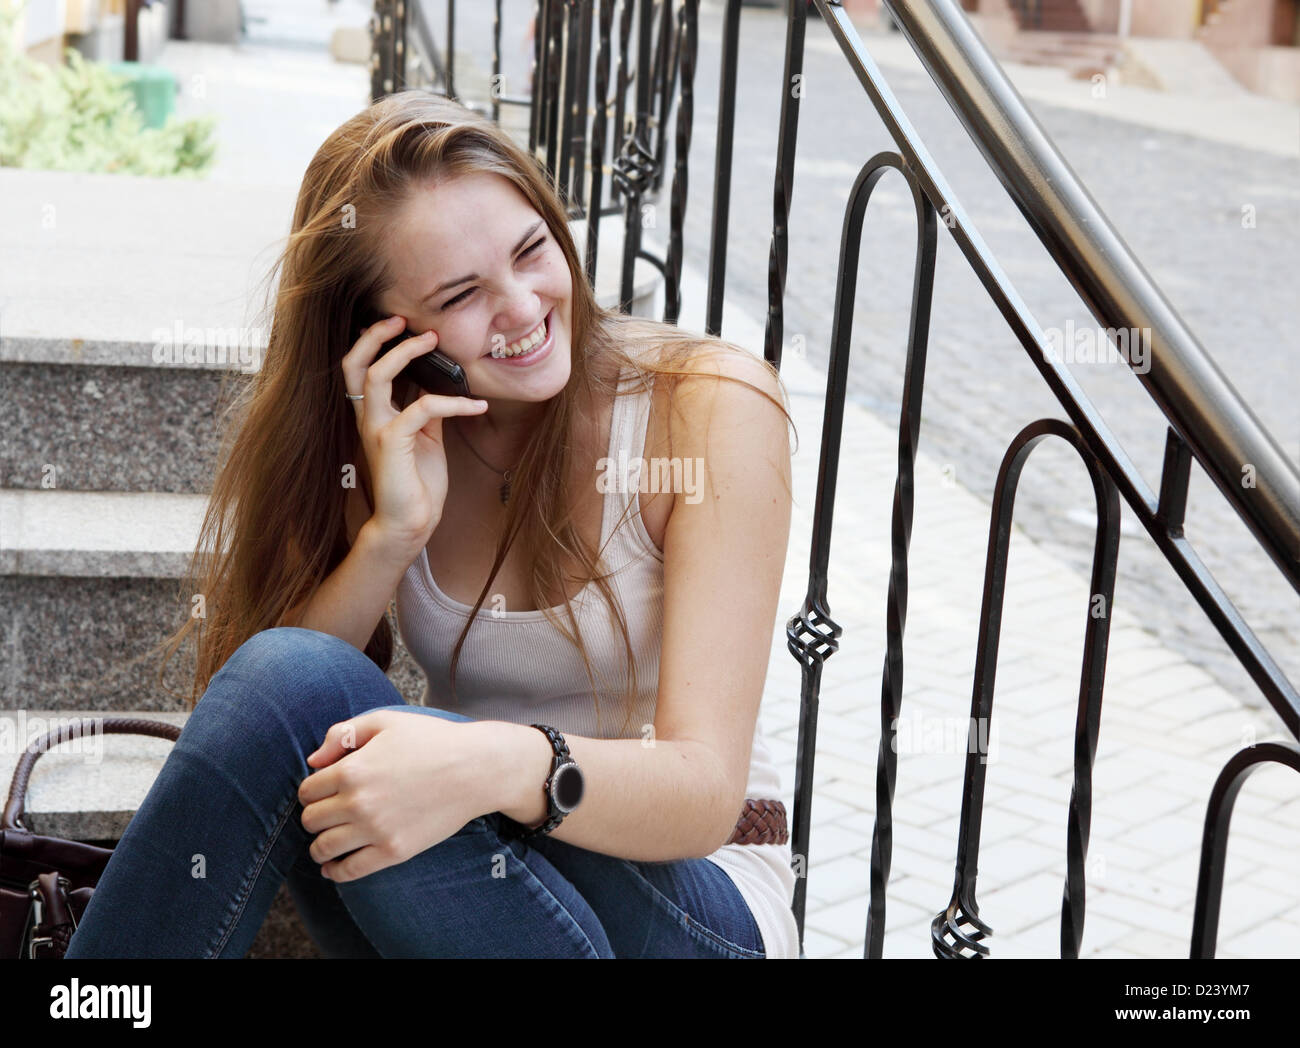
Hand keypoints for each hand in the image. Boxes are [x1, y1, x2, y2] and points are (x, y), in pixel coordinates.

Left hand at [297, 710, 488, 882]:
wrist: (475, 769)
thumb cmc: (432, 740)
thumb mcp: (386, 721)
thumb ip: (343, 734)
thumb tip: (313, 761)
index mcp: (352, 770)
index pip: (307, 791)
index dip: (311, 791)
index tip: (322, 792)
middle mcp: (358, 803)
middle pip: (311, 820)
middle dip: (314, 816)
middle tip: (326, 814)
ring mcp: (376, 830)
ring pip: (323, 847)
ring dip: (318, 846)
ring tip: (325, 842)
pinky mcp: (394, 851)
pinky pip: (349, 871)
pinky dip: (334, 871)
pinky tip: (333, 866)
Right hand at [342, 316, 488, 555]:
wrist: (410, 524)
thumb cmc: (416, 484)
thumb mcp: (426, 439)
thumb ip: (426, 413)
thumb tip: (441, 388)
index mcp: (373, 415)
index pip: (359, 368)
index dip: (373, 342)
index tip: (401, 325)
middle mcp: (367, 418)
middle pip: (353, 363)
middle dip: (374, 335)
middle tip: (403, 319)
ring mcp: (376, 430)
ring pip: (377, 376)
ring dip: (406, 353)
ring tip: (433, 342)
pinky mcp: (393, 443)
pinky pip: (422, 407)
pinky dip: (453, 403)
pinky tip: (477, 406)